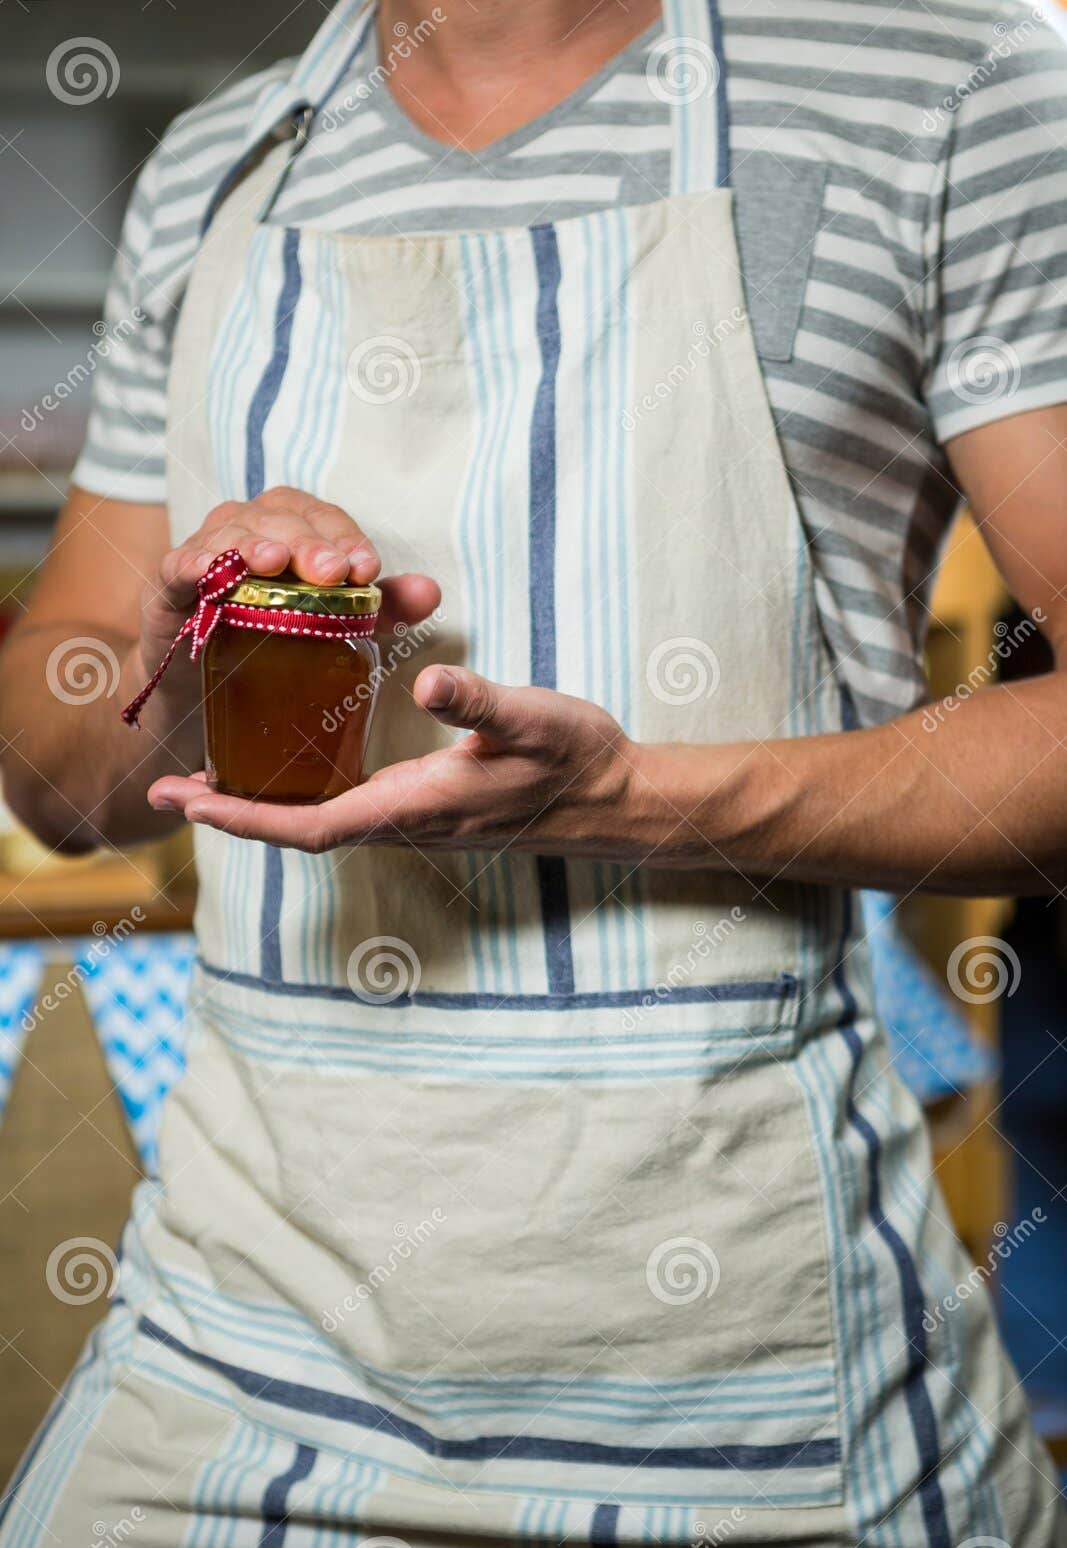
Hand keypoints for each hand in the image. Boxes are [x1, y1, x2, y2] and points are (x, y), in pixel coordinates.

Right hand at [133, 485, 437, 727]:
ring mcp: (203, 556)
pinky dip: (194, 564)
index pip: (318, 516)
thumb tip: (431, 593)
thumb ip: (380, 607)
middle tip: (332, 571)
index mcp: (288, 530)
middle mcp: (244, 531)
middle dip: (306, 540)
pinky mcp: (167, 589)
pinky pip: (177, 565)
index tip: (367, 568)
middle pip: (276, 517)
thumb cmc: (273, 644)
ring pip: (228, 531)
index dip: (343, 534)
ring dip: (253, 544)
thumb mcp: (335, 626)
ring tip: (274, 564)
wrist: (203, 693)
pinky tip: (212, 574)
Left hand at [148, 665, 642, 856]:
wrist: (613, 800)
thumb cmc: (576, 759)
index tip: (188, 802)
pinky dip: (300, 798)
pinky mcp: (427, 808)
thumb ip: (480, 702)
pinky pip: (345, 813)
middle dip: (233, 815)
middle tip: (169, 791)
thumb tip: (425, 680)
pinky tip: (286, 768)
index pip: (313, 823)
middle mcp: (407, 822)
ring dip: (261, 809)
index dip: (246, 817)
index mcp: (418, 804)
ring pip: (320, 824)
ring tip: (207, 782)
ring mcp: (416, 821)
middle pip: (300, 831)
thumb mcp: (534, 718)